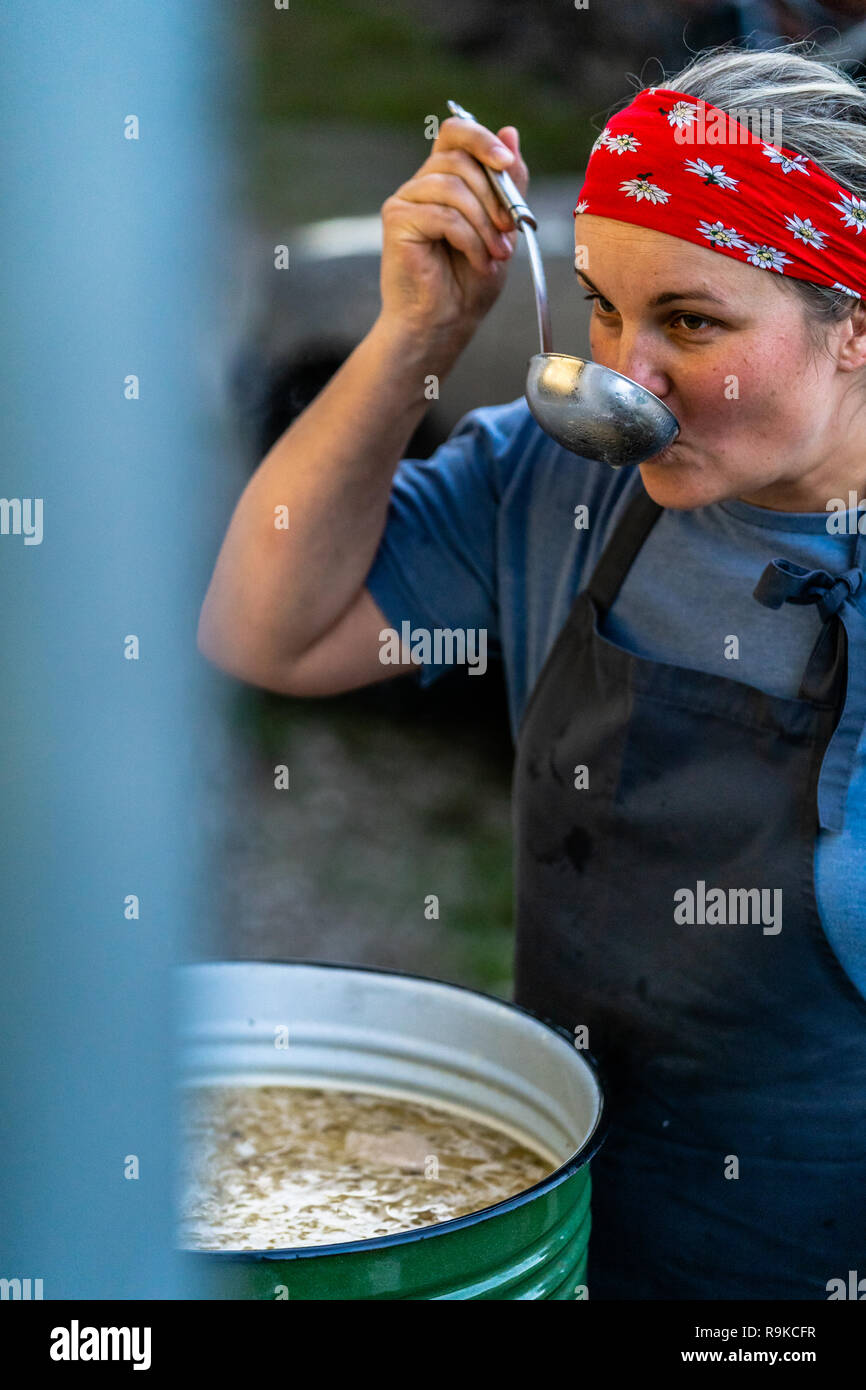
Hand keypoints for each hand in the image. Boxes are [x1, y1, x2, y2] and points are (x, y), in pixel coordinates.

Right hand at [377, 116, 528, 352]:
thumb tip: (510, 132)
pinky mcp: (396, 220)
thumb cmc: (469, 282)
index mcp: (445, 180)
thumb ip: (508, 183)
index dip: (482, 139)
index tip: (506, 163)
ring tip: (496, 253)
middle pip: (459, 159)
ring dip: (484, 223)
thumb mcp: (501, 226)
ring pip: (453, 187)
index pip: (456, 133)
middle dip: (494, 195)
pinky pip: (443, 214)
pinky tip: (479, 261)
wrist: (444, 324)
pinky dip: (470, 239)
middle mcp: (421, 184)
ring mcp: (405, 200)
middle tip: (510, 230)